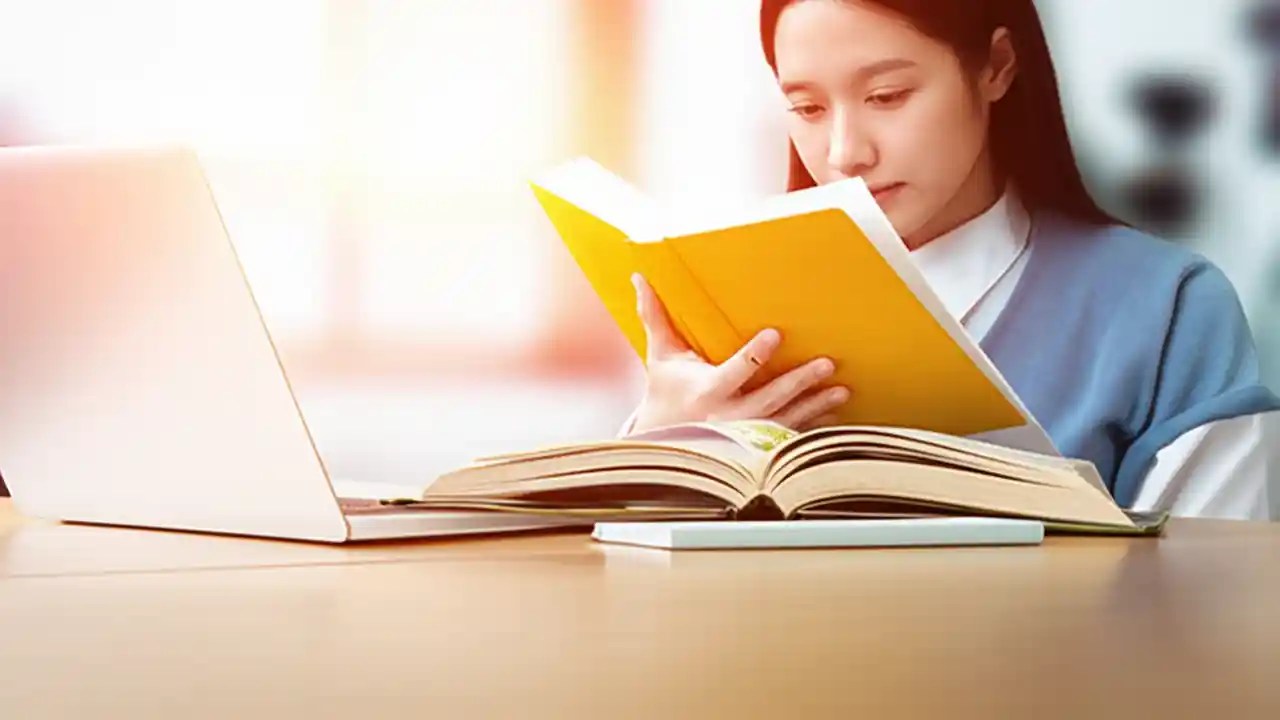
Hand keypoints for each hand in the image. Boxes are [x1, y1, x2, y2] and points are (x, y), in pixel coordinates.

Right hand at [628, 274, 850, 433]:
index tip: (776, 334)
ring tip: (842, 390)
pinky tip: (835, 415)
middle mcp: (729, 416)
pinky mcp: (757, 444)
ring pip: (786, 420)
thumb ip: (655, 317)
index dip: (756, 354)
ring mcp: (746, 434)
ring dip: (815, 405)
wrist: (665, 440)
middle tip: (827, 363)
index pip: (736, 371)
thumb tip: (639, 276)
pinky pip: (790, 437)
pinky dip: (814, 427)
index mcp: (708, 390)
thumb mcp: (661, 355)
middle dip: (799, 382)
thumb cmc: (667, 390)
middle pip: (769, 399)